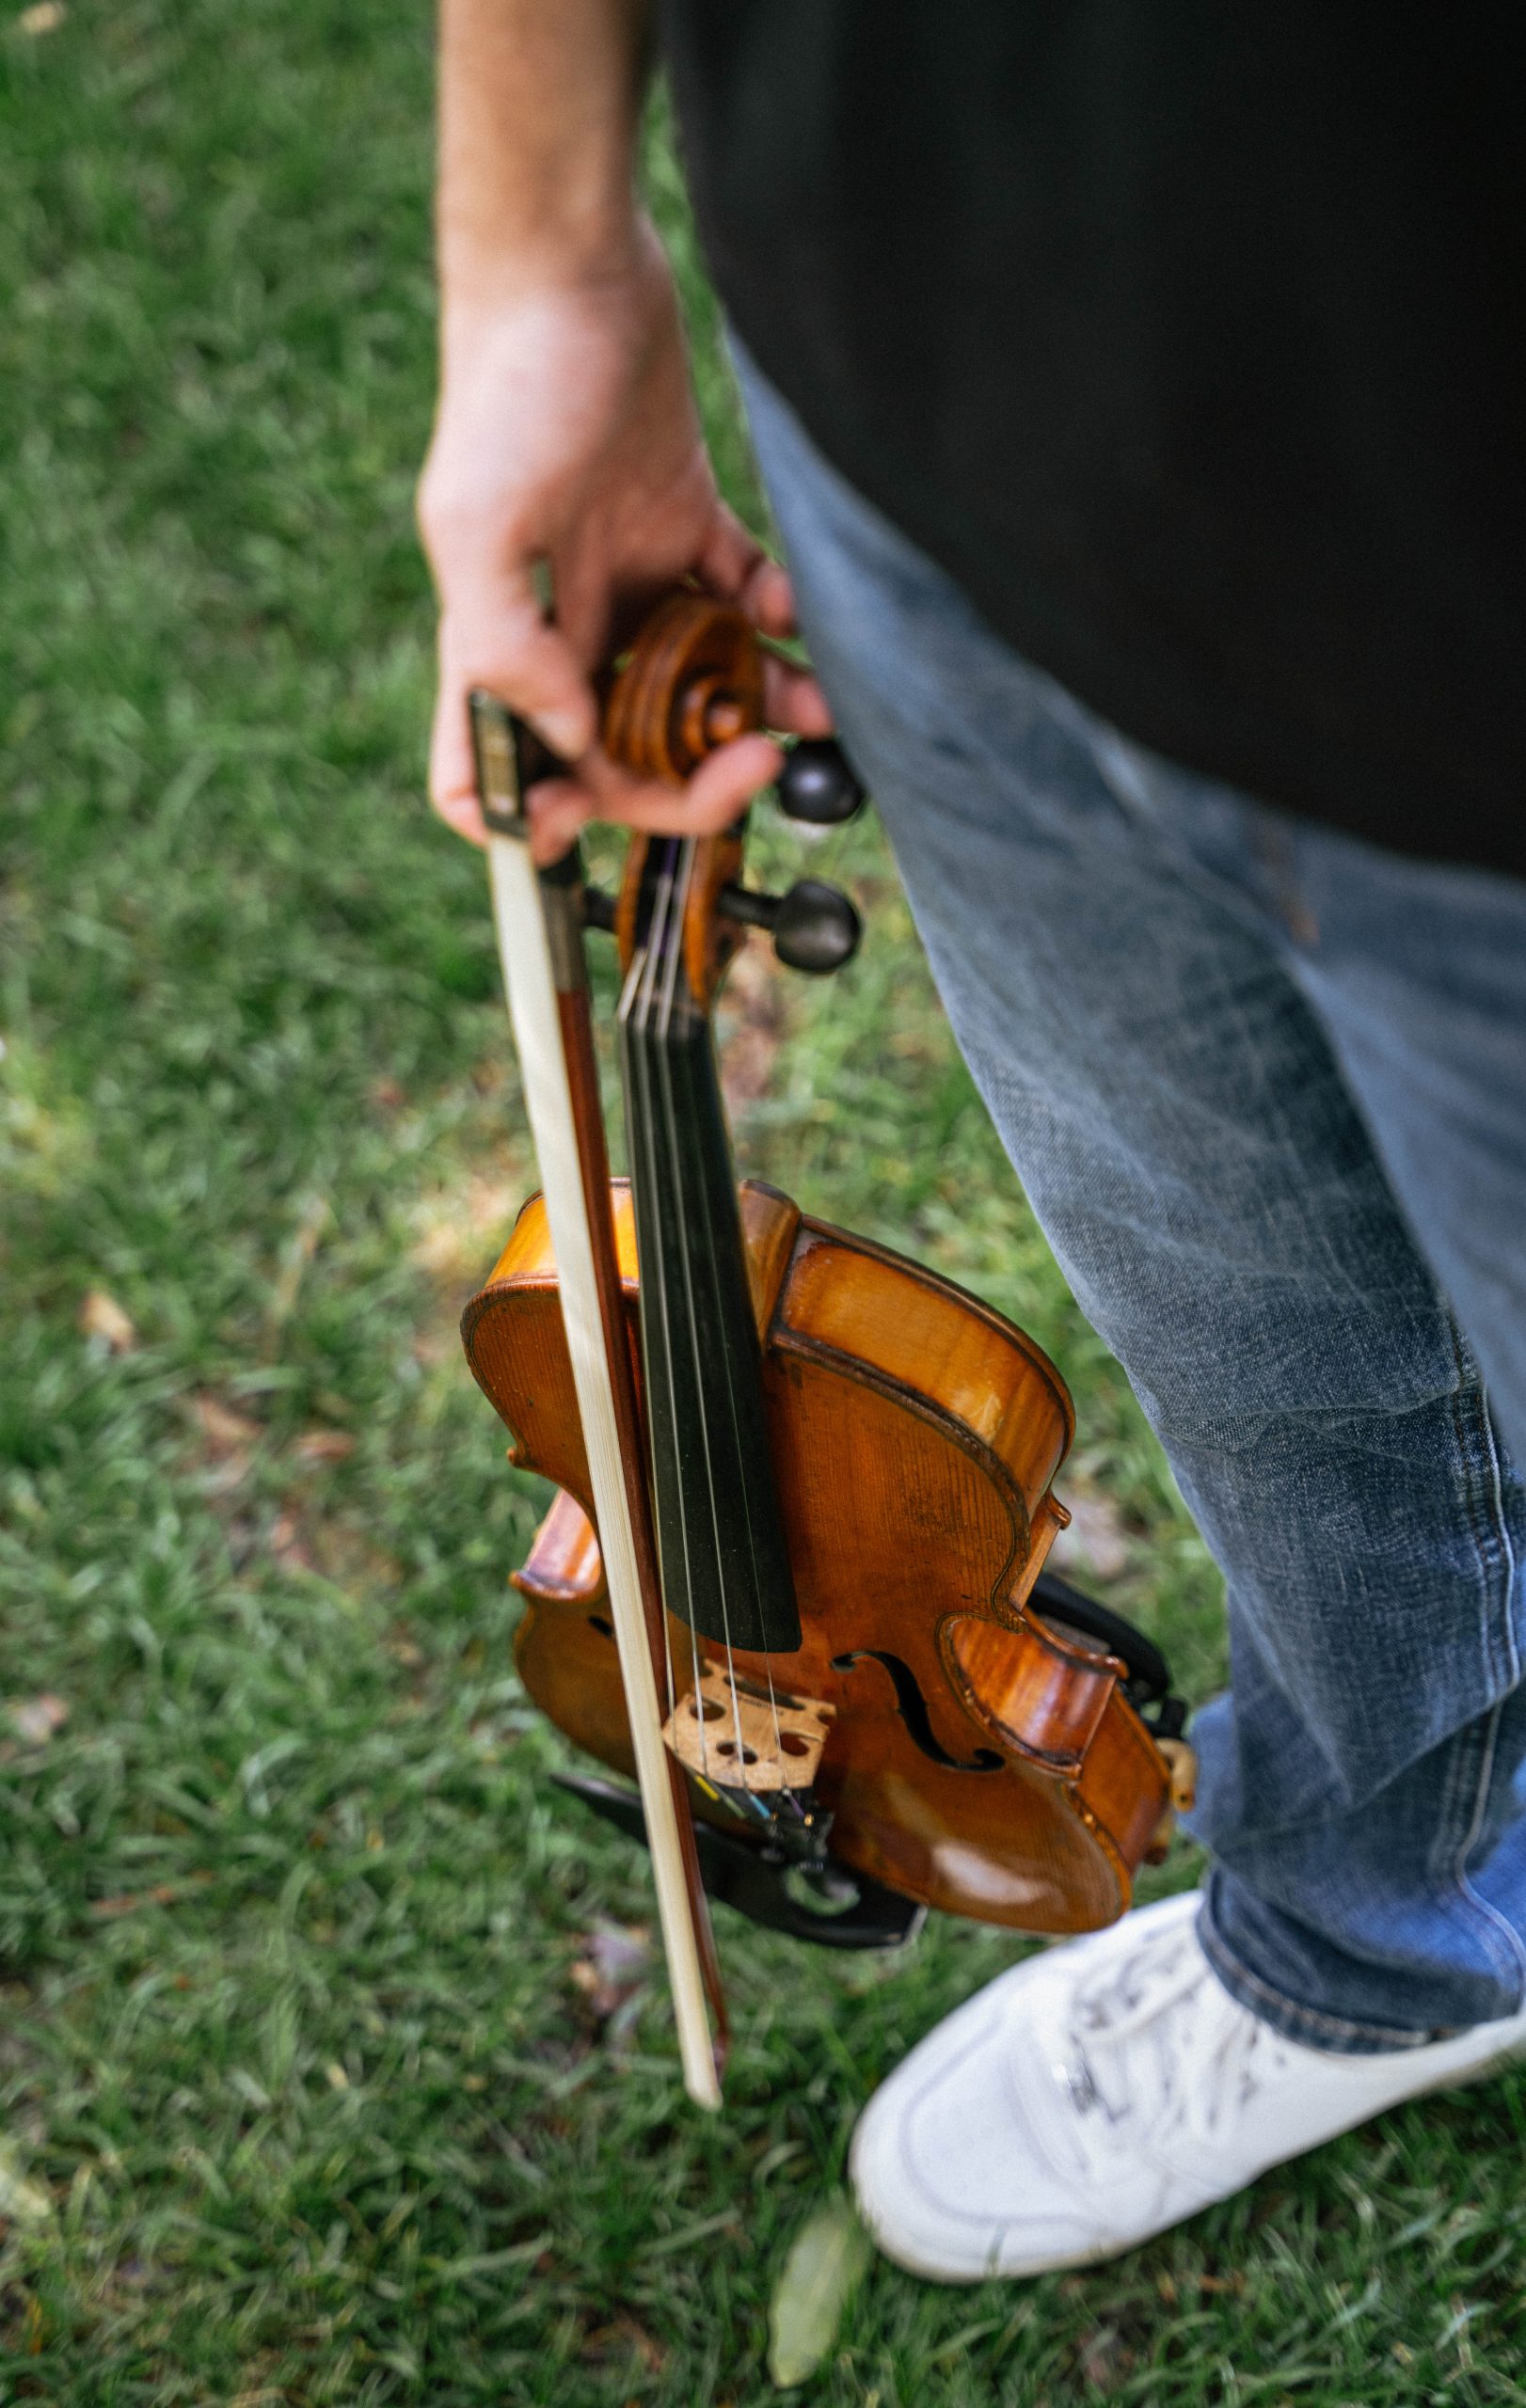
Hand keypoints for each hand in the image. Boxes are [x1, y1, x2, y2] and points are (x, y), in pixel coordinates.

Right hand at [417, 224, 829, 860]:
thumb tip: (567, 745)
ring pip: (693, 691)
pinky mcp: (687, 527)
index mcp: (495, 644)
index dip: (529, 824)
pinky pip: (742, 608)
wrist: (573, 264)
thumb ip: (507, 646)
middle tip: (754, 765)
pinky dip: (780, 627)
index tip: (590, 823)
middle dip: (688, 780)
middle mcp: (561, 630)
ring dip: (755, 716)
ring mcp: (627, 583)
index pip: (489, 774)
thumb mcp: (478, 524)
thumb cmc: (509, 388)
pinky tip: (801, 616)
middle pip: (618, 754)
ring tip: (818, 716)